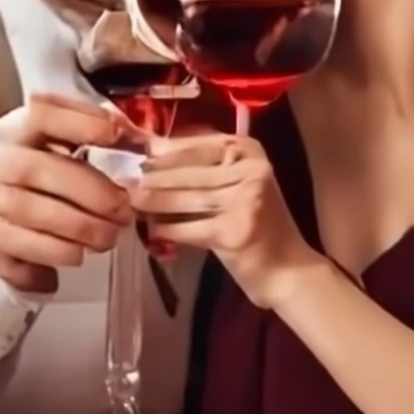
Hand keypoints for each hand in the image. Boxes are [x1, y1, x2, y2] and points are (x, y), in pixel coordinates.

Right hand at [0, 93, 141, 293]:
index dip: (82, 121)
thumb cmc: (35, 182)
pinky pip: (25, 244)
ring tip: (110, 235)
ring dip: (82, 226)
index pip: (42, 113)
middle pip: (40, 168)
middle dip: (92, 191)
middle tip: (125, 208)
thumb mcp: (56, 151)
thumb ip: (93, 139)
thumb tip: (142, 141)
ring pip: (34, 211)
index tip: (119, 135)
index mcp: (14, 129)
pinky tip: (81, 252)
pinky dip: (60, 251)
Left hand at [131, 133, 320, 308]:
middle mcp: (251, 171)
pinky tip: (151, 229)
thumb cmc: (258, 223)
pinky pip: (188, 228)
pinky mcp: (234, 233)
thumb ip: (207, 165)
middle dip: (154, 177)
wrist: (288, 269)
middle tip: (124, 180)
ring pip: (185, 198)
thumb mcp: (240, 183)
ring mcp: (245, 202)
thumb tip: (153, 150)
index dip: (166, 151)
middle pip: (189, 172)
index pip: (199, 144)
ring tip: (131, 202)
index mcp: (250, 151)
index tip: (139, 154)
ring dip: (153, 202)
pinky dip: (166, 229)